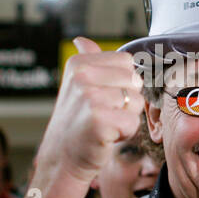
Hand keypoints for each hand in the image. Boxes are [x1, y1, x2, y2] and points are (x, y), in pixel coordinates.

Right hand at [33, 38, 141, 187]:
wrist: (62, 157)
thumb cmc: (75, 121)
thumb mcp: (76, 85)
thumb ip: (86, 60)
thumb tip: (82, 40)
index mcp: (78, 63)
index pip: (126, 62)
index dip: (122, 82)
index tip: (103, 96)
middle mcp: (82, 76)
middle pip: (134, 80)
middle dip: (127, 101)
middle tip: (103, 113)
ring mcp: (90, 97)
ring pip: (136, 102)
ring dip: (126, 118)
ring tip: (104, 124)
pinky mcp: (99, 119)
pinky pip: (133, 122)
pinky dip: (124, 133)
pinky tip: (105, 136)